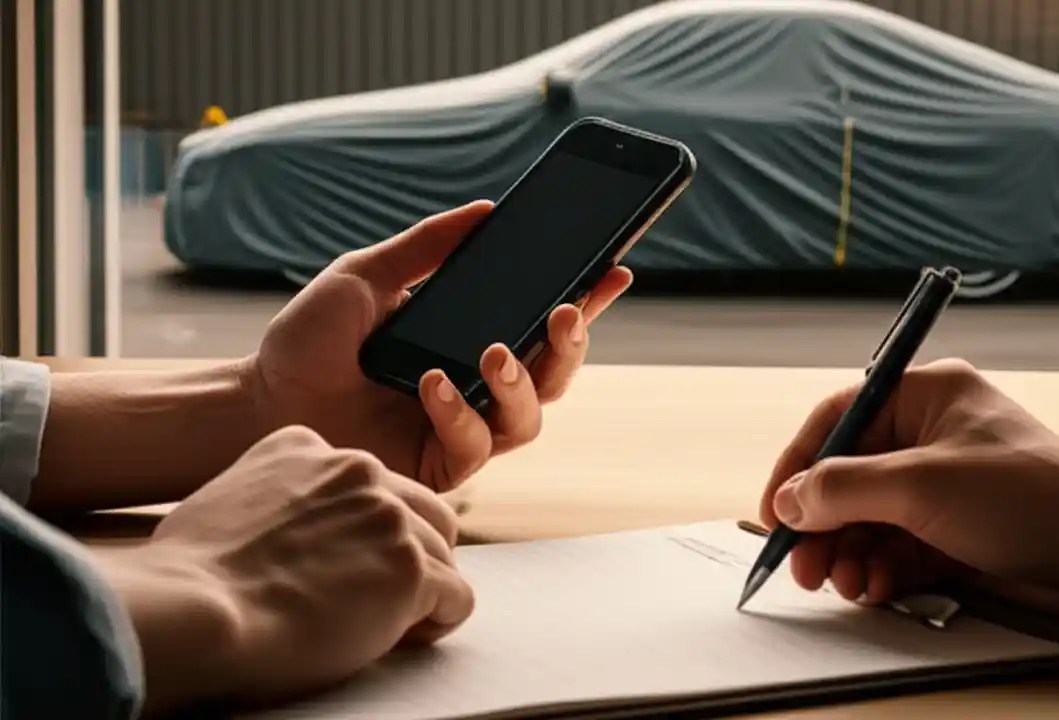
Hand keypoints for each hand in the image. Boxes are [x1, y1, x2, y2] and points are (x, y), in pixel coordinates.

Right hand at [96, 425, 472, 711]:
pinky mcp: (410, 567)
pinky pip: (457, 596)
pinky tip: (409, 636)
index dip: (366, 530)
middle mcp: (358, 469)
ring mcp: (389, 516)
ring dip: (425, 590)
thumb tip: (278, 530)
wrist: (193, 611)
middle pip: (422, 510)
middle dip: (411, 553)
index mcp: (309, 448)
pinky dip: (440, 620)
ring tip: (388, 623)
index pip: (370, 484)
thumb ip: (271, 497)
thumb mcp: (225, 499)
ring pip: (444, 552)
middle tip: (380, 595)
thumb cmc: (189, 576)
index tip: (343, 565)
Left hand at [244, 201, 631, 492]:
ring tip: (493, 352)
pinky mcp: (435, 468)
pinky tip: (432, 384)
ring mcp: (459, 430)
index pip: (540, 322)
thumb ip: (426, 246)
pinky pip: (474, 448)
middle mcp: (475, 387)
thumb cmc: (308, 341)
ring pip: (528, 419)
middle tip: (565, 312)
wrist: (256, 400)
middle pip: (553, 376)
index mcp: (468, 338)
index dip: (585, 301)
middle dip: (570, 345)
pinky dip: (460, 413)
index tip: (613, 269)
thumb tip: (486, 209)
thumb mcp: (367, 275)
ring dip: (521, 383)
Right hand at [759, 359, 1058, 618]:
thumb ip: (844, 489)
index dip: (799, 465)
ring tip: (844, 583)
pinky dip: (881, 567)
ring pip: (871, 516)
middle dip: (823, 523)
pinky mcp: (958, 528)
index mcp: (925, 395)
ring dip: (849, 551)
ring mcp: (945, 483)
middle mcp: (931, 433)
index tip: (775, 509)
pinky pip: (899, 544)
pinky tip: (876, 587)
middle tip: (804, 565)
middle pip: (849, 475)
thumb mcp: (920, 486)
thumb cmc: (1028, 498)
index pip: (838, 419)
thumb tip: (791, 500)